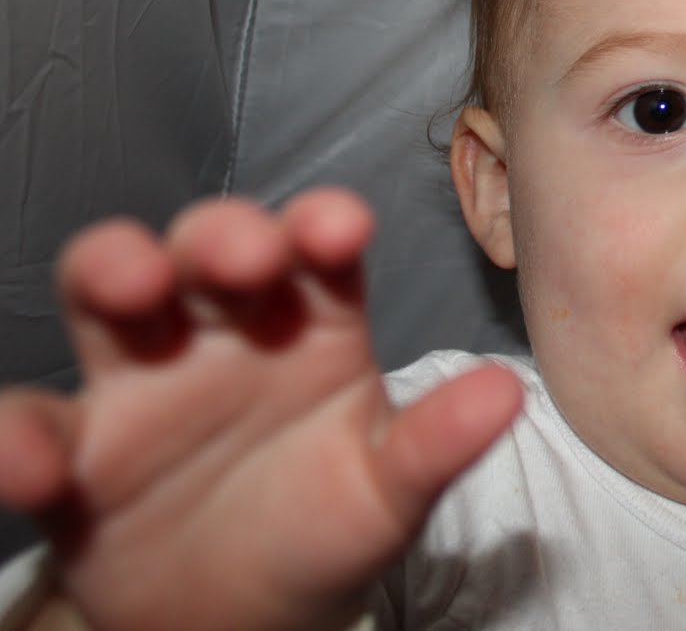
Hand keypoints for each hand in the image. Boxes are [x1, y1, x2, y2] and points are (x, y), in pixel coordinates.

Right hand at [0, 189, 523, 630]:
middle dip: (222, 233)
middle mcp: (226, 326)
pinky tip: (41, 465)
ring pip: (110, 289)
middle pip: (211, 247)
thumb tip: (508, 392)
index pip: (319, 249)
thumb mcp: (390, 493)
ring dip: (114, 269)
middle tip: (242, 253)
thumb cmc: (326, 528)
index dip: (323, 224)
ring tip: (132, 284)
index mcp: (315, 322)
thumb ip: (438, 442)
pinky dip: (20, 435)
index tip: (340, 226)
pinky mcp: (75, 447)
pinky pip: (33, 424)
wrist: (243, 620)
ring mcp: (144, 376)